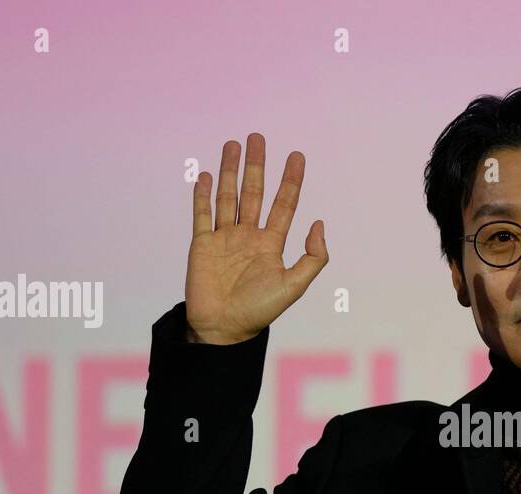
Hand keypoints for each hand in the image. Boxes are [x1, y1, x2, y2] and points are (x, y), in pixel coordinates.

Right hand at [184, 133, 327, 344]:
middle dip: (257, 166)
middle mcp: (248, 237)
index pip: (284, 204)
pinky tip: (208, 176)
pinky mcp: (202, 245)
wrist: (223, 329)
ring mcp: (224, 239)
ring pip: (228, 197)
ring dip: (230, 171)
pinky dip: (203, 195)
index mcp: (271, 244)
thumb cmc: (260, 311)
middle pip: (254, 193)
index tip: (297, 156)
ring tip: (233, 145)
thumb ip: (312, 257)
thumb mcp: (294, 286)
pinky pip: (202, 215)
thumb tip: (319, 224)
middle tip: (258, 137)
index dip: (291, 181)